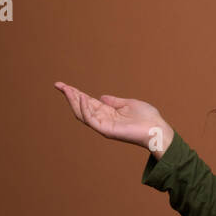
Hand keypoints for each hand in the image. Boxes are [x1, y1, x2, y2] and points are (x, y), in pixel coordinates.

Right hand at [54, 81, 170, 152]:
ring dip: (74, 101)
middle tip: (58, 85)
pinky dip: (85, 109)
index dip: (76, 93)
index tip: (63, 85)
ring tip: (68, 89)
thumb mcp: (129, 104)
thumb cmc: (147, 117)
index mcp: (108, 112)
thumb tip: (102, 97)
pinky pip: (91, 119)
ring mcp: (103, 125)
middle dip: (70, 96)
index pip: (88, 102)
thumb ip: (114, 101)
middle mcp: (103, 119)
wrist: (157, 128)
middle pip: (81, 106)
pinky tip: (82, 97)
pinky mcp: (106, 130)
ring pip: (82, 113)